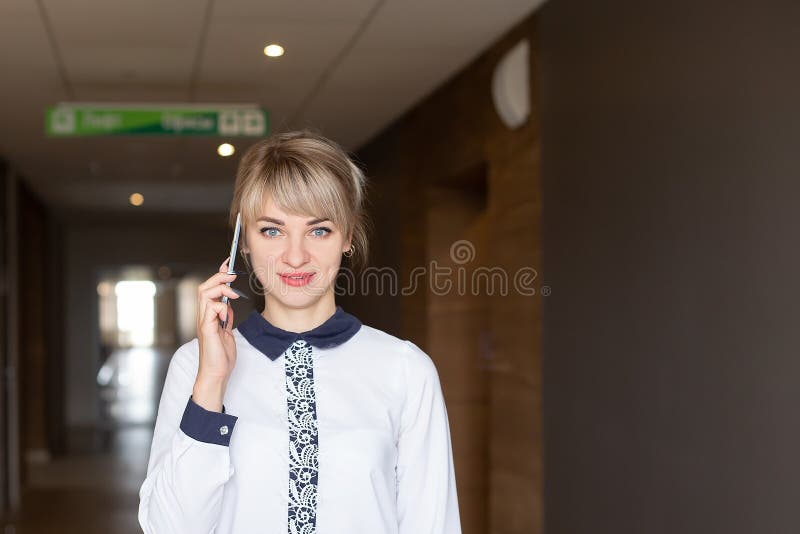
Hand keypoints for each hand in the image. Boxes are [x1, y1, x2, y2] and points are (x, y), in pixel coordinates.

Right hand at [193, 256, 240, 410]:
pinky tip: (227, 315)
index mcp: (208, 315)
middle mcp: (203, 316)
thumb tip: (228, 304)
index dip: (218, 274)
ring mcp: (204, 322)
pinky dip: (222, 307)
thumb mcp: (227, 331)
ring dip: (220, 289)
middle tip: (233, 276)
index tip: (228, 264)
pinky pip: (212, 309)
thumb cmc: (221, 355)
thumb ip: (226, 317)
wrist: (216, 374)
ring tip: (233, 293)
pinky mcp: (207, 329)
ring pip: (205, 294)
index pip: (209, 289)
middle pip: (204, 287)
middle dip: (219, 277)